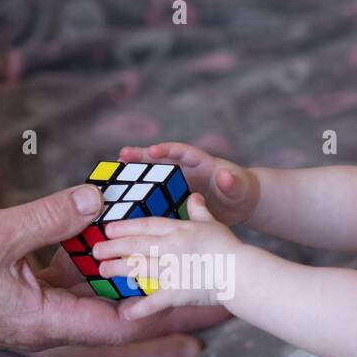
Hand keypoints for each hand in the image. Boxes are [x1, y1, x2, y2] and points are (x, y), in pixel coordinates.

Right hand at [0, 186, 230, 350]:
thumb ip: (49, 217)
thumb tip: (99, 197)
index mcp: (45, 325)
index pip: (120, 326)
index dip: (164, 312)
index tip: (201, 298)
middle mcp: (48, 331)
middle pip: (121, 327)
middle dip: (166, 317)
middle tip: (212, 310)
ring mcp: (39, 321)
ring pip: (100, 310)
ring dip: (136, 297)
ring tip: (180, 286)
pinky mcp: (28, 307)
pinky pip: (76, 295)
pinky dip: (99, 278)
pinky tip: (119, 256)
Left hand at [92, 194, 242, 320]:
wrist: (242, 272)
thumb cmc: (230, 248)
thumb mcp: (213, 224)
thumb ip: (200, 212)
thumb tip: (194, 196)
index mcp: (180, 230)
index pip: (147, 225)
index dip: (126, 226)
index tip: (108, 227)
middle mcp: (172, 248)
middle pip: (137, 245)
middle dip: (114, 247)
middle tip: (96, 249)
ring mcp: (174, 270)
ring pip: (140, 268)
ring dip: (119, 269)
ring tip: (102, 271)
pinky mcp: (179, 292)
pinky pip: (156, 301)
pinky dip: (140, 309)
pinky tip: (125, 314)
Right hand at [118, 142, 259, 225]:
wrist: (240, 206)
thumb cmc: (242, 191)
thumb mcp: (240, 187)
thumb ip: (232, 182)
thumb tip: (224, 175)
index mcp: (202, 163)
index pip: (183, 152)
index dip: (167, 150)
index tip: (152, 150)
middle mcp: (186, 170)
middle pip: (161, 161)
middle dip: (142, 158)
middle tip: (121, 156)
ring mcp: (179, 184)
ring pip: (154, 178)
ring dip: (136, 177)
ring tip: (114, 176)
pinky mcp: (175, 198)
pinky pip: (157, 197)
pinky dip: (143, 199)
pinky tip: (125, 204)